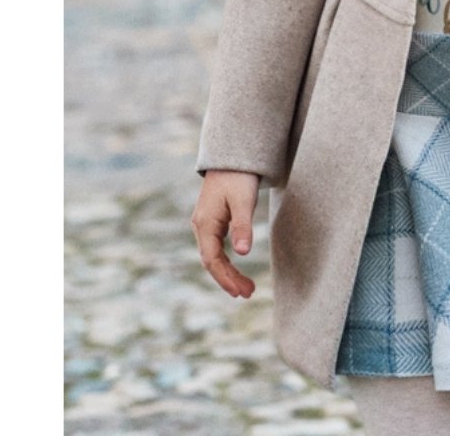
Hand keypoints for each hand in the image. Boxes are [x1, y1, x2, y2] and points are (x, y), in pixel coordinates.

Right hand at [191, 169, 259, 297]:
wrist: (232, 156)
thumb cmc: (238, 177)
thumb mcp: (243, 201)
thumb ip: (242, 226)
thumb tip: (243, 253)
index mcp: (204, 224)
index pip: (211, 259)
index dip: (225, 277)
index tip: (239, 291)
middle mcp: (201, 226)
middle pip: (212, 261)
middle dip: (228, 279)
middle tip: (248, 293)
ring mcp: (206, 224)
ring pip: (214, 255)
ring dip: (228, 272)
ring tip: (246, 287)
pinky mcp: (214, 220)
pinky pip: (217, 247)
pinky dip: (227, 261)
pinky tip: (237, 268)